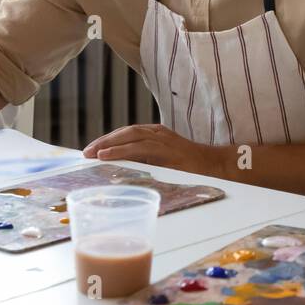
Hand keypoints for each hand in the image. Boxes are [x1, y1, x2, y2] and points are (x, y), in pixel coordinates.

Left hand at [82, 123, 221, 175]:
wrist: (218, 166)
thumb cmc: (194, 168)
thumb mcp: (167, 162)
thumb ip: (150, 162)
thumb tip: (126, 172)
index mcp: (158, 134)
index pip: (128, 133)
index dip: (109, 140)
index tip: (93, 150)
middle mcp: (159, 133)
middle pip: (126, 132)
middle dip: (104, 140)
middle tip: (86, 152)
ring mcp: (163, 140)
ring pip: (130, 136)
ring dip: (108, 144)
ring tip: (92, 153)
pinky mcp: (167, 150)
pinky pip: (139, 147)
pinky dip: (120, 150)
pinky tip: (107, 155)